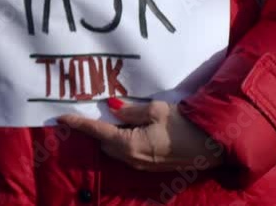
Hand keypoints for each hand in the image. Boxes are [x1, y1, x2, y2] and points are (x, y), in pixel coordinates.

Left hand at [58, 100, 223, 171]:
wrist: (214, 145)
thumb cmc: (185, 124)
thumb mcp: (156, 110)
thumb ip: (130, 111)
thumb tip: (112, 108)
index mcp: (129, 144)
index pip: (96, 131)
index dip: (78, 124)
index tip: (61, 118)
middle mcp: (132, 159)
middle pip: (104, 142)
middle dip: (95, 129)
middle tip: (90, 112)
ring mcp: (142, 165)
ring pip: (116, 149)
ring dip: (110, 136)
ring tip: (111, 118)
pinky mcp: (153, 166)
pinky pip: (129, 153)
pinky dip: (124, 141)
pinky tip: (130, 128)